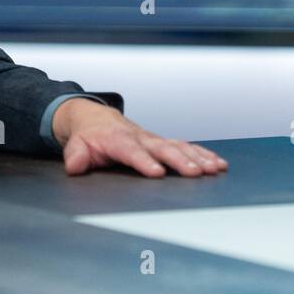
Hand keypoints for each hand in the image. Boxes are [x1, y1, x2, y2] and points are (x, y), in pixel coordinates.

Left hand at [53, 98, 227, 177]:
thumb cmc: (89, 137)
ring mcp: (155, 140)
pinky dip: (204, 155)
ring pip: (180, 147)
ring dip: (198, 158)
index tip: (157, 172)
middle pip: (163, 148)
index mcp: (118, 140)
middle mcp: (141, 138)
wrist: (98, 120)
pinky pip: (187, 148)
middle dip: (181, 161)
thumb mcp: (76, 145)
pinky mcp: (165, 144)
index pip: (132, 151)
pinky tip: (218, 164)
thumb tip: (75, 165)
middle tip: (195, 173)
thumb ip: (76, 156)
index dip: (144, 161)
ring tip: (214, 169)